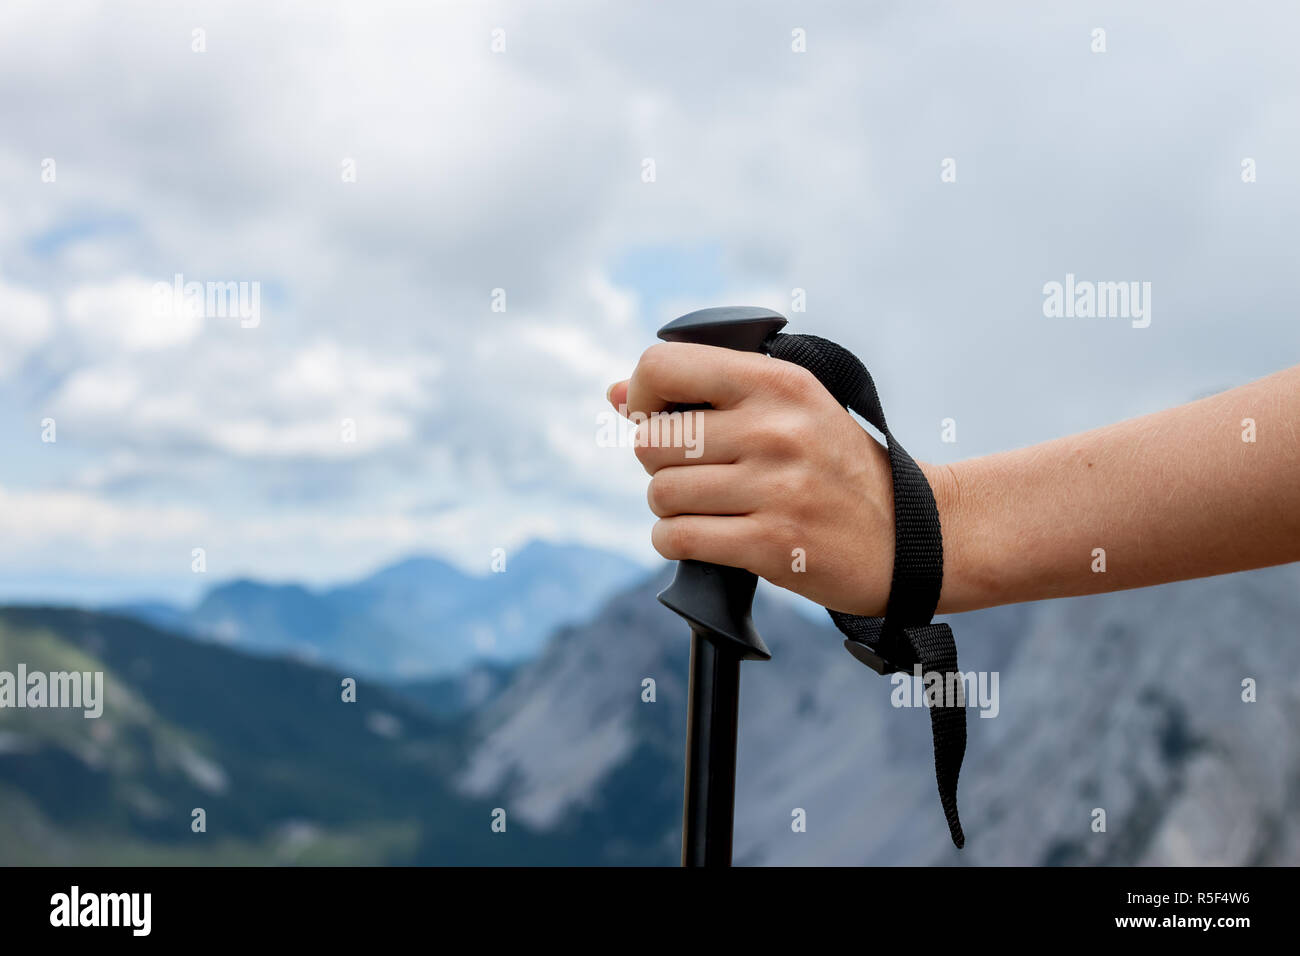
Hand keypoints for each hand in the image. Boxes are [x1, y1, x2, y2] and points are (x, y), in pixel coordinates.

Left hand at [608, 342, 953, 615]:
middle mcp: (775, 428)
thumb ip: (704, 394)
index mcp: (777, 381)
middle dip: (660, 463)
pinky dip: (675, 542)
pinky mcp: (772, 543)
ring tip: (710, 508)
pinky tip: (705, 538)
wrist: (915, 536)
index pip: (662, 367)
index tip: (657, 419)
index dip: (643, 398)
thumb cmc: (839, 468)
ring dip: (670, 508)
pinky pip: (677, 538)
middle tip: (698, 474)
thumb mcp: (789, 409)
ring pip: (659, 494)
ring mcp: (775, 487)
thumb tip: (615, 395)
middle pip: (650, 442)